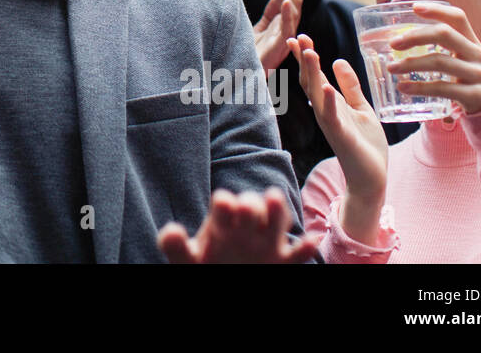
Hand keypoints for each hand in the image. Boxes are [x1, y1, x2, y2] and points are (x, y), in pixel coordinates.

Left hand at [157, 188, 319, 262]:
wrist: (226, 278)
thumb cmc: (206, 266)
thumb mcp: (188, 260)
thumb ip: (174, 246)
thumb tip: (171, 230)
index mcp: (222, 221)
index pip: (224, 203)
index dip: (224, 203)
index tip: (223, 205)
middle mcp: (245, 226)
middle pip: (252, 206)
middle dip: (251, 205)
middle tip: (247, 209)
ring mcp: (265, 242)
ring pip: (276, 221)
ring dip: (277, 211)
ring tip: (274, 202)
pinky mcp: (282, 261)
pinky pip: (297, 253)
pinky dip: (304, 248)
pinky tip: (309, 242)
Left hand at [252, 0, 302, 74]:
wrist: (237, 76)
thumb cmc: (246, 53)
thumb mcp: (256, 28)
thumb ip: (267, 14)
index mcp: (281, 24)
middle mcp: (286, 30)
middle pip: (295, 0)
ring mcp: (284, 39)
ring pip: (294, 11)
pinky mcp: (279, 49)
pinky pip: (289, 29)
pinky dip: (289, 13)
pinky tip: (284, 1)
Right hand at [288, 34, 387, 200]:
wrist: (372, 176)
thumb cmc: (365, 144)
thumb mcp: (361, 108)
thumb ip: (350, 86)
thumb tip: (338, 60)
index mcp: (329, 103)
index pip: (314, 74)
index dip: (306, 56)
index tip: (298, 36)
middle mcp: (324, 110)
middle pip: (310, 80)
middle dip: (304, 59)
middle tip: (298, 36)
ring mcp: (330, 122)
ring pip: (317, 94)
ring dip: (312, 73)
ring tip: (310, 52)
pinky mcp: (341, 135)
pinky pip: (332, 116)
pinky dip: (329, 102)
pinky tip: (326, 87)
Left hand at [385, 2, 480, 115]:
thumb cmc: (469, 82)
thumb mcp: (462, 60)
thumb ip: (443, 48)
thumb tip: (401, 39)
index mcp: (473, 42)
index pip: (458, 18)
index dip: (437, 10)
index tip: (414, 8)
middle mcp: (478, 55)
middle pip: (445, 34)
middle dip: (416, 36)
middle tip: (393, 44)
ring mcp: (478, 75)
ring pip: (440, 62)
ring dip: (411, 64)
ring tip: (391, 68)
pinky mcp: (475, 95)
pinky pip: (443, 88)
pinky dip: (419, 88)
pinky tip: (403, 87)